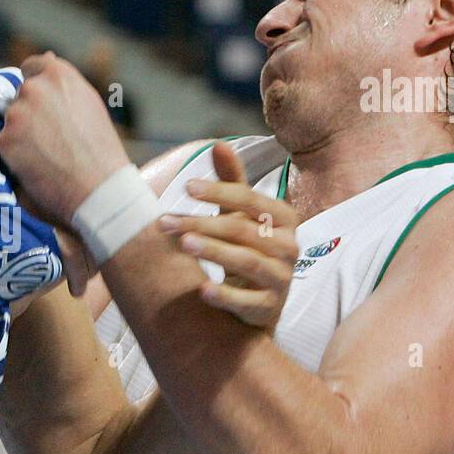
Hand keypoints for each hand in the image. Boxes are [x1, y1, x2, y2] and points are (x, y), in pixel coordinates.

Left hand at [0, 52, 129, 225]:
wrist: (101, 190)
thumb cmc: (101, 151)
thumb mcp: (89, 103)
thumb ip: (62, 82)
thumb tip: (46, 58)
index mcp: (58, 73)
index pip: (32, 69)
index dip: (37, 90)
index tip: (44, 108)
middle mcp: (34, 88)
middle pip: (19, 98)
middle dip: (30, 116)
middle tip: (53, 141)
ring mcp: (17, 113)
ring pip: (11, 123)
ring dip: (21, 137)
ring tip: (49, 158)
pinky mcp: (6, 140)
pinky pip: (5, 147)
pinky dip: (16, 158)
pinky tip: (38, 169)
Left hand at [157, 141, 299, 329]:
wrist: (261, 301)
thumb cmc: (248, 248)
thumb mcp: (241, 215)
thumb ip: (231, 183)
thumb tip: (218, 145)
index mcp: (284, 218)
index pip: (251, 200)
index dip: (219, 191)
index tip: (186, 187)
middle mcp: (288, 247)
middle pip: (242, 230)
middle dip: (202, 223)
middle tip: (165, 222)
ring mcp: (282, 278)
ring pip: (247, 261)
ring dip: (214, 251)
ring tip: (183, 243)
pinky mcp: (270, 308)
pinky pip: (248, 301)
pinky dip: (226, 296)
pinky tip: (202, 290)